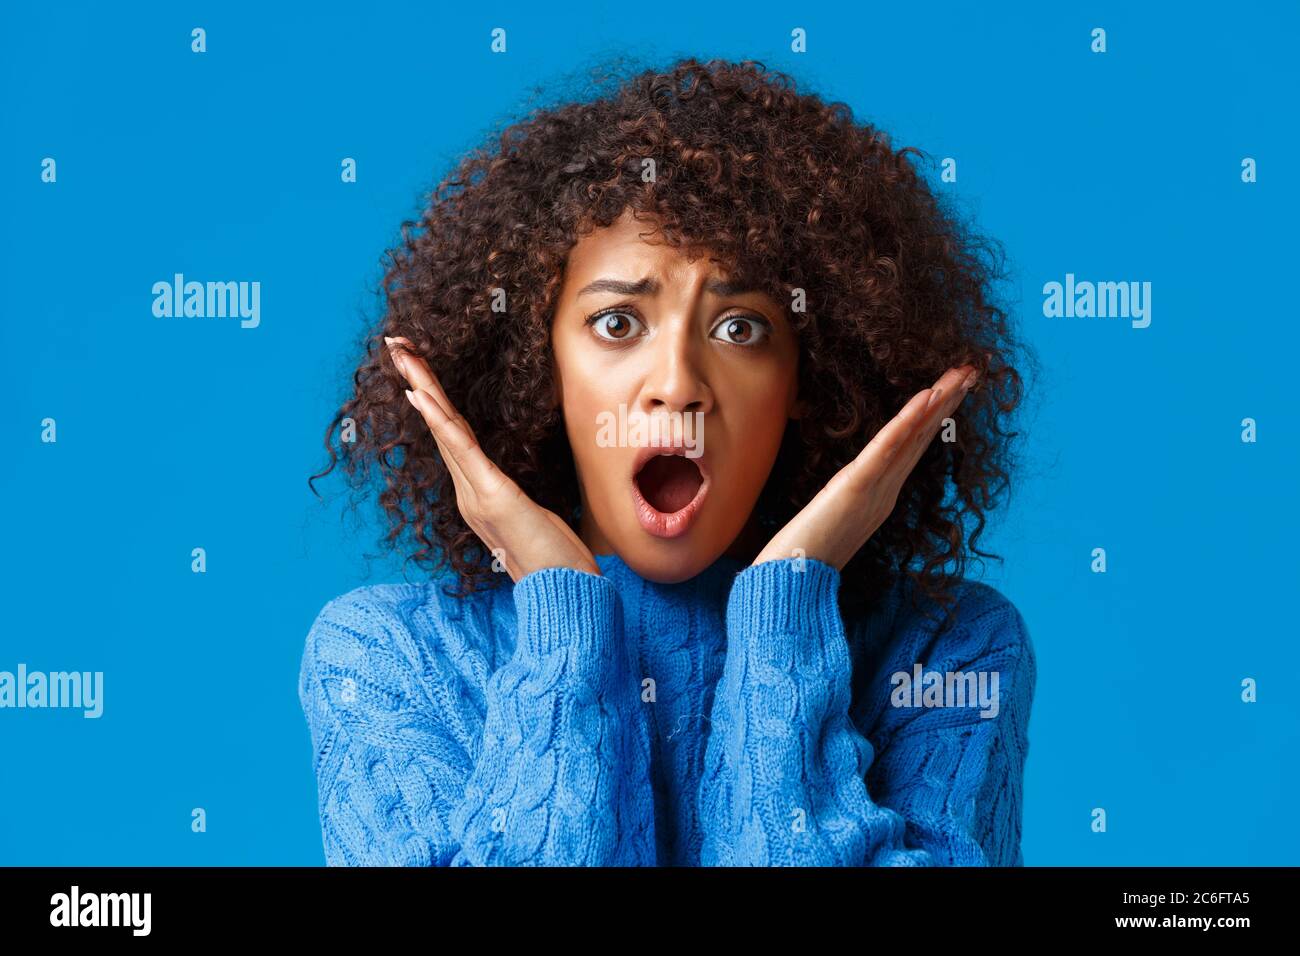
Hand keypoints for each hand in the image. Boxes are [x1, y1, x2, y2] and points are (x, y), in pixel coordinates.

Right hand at [385, 336, 599, 581]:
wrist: (562, 593)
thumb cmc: (554, 563)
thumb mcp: (533, 522)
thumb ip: (515, 504)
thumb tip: (512, 495)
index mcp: (477, 493)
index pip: (453, 436)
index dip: (435, 402)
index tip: (417, 370)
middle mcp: (469, 491)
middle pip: (440, 426)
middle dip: (418, 382)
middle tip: (396, 345)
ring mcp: (477, 494)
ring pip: (445, 431)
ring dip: (423, 389)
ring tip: (403, 357)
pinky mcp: (491, 497)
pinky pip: (461, 452)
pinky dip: (440, 423)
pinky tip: (422, 398)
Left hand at [751, 364, 979, 570]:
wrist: (791, 582)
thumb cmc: (806, 557)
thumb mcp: (834, 523)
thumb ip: (847, 508)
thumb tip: (852, 496)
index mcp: (880, 493)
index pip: (913, 446)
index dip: (935, 417)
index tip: (955, 388)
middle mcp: (884, 488)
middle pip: (921, 437)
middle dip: (947, 402)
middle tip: (972, 372)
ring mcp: (874, 488)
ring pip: (912, 438)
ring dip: (937, 404)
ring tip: (961, 376)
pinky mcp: (856, 487)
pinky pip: (886, 450)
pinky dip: (907, 423)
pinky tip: (926, 398)